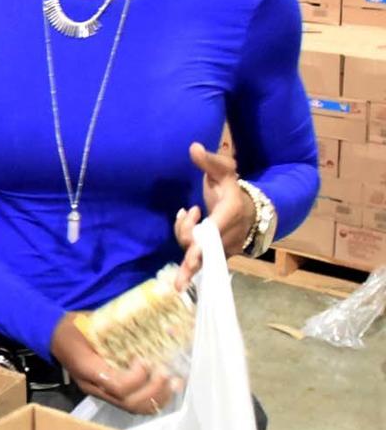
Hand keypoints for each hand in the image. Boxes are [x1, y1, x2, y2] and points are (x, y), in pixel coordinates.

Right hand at [51, 314, 180, 415]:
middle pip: (128, 402)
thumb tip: (146, 319)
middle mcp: (94, 386)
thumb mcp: (87, 322)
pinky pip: (132, 404)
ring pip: (132, 407)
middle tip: (168, 374)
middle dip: (153, 390)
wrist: (53, 337)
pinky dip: (152, 399)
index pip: (116, 385)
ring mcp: (100, 392)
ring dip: (157, 398)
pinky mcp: (108, 393)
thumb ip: (113, 325)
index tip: (144, 360)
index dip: (137, 378)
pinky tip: (165, 388)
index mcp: (86, 368)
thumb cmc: (72, 328)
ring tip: (174, 383)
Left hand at [174, 142, 255, 289]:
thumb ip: (209, 161)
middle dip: (191, 261)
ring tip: (188, 210)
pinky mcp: (217, 256)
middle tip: (179, 282)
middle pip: (203, 249)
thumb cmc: (232, 187)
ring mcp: (224, 248)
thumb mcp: (223, 170)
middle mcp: (229, 235)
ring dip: (184, 232)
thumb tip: (193, 147)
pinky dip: (187, 245)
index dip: (202, 242)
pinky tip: (187, 219)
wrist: (249, 208)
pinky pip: (198, 257)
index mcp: (230, 213)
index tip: (192, 256)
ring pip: (197, 252)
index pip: (214, 230)